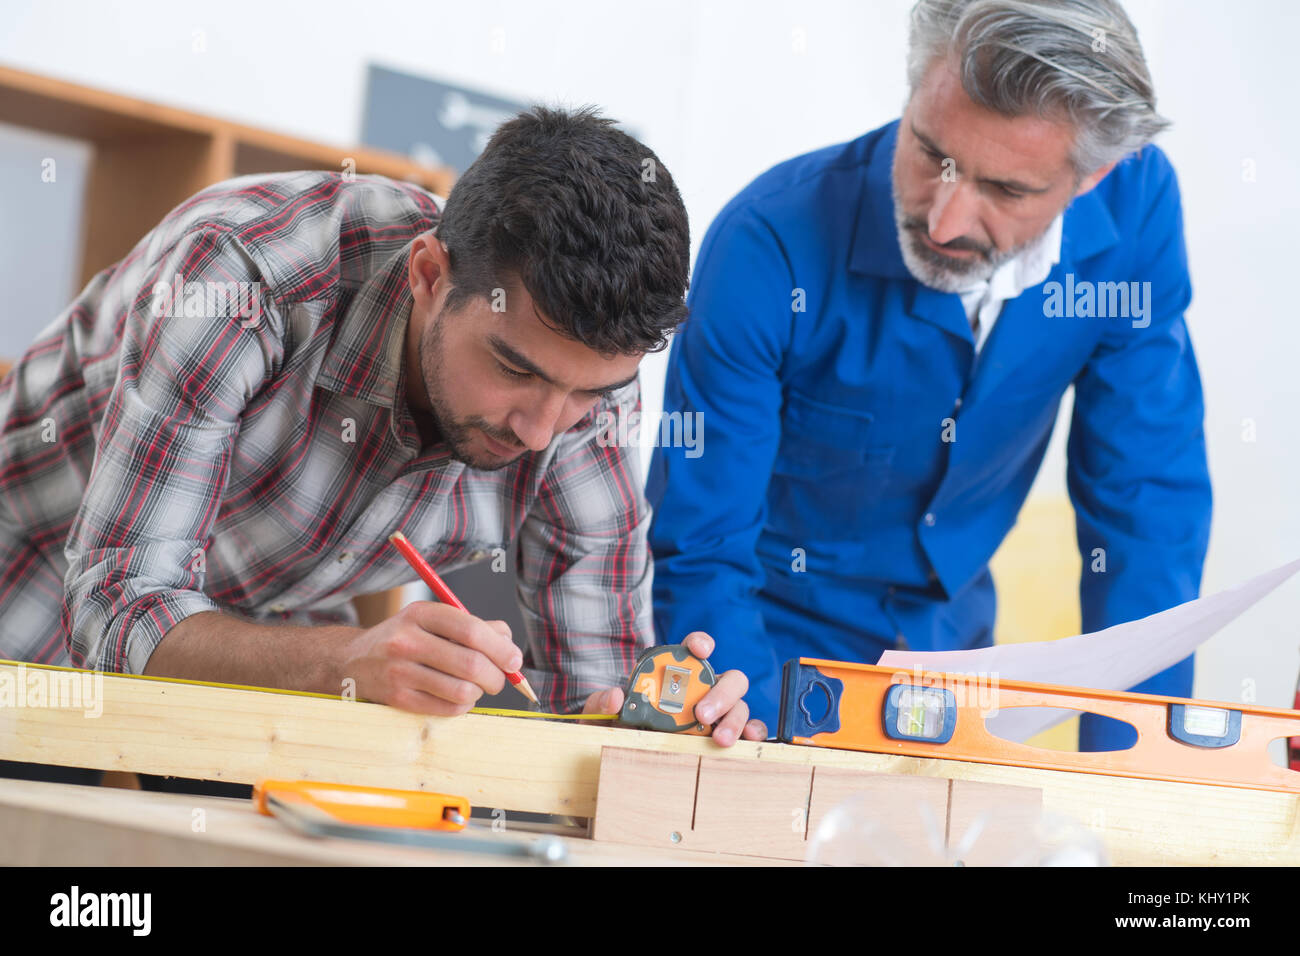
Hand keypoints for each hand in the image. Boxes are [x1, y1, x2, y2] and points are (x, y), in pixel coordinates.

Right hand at [338, 602, 521, 715]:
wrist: (352, 661)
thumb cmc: (404, 639)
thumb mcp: (430, 620)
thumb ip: (472, 626)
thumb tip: (508, 642)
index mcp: (420, 614)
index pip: (472, 630)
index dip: (501, 648)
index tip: (514, 660)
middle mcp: (407, 641)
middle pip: (472, 664)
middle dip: (496, 676)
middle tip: (500, 679)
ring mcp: (400, 672)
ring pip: (463, 691)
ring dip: (479, 693)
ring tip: (474, 687)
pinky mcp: (397, 699)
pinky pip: (448, 709)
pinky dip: (462, 706)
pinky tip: (456, 697)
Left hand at [580, 631, 767, 746]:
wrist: (620, 759)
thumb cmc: (616, 731)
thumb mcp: (599, 717)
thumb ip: (600, 703)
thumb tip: (614, 696)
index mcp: (676, 675)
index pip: (694, 650)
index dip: (700, 643)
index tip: (700, 650)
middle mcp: (702, 691)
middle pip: (729, 679)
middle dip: (721, 692)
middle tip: (701, 713)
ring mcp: (717, 714)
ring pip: (740, 705)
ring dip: (734, 718)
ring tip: (718, 739)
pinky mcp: (724, 736)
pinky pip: (747, 730)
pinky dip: (751, 733)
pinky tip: (747, 741)